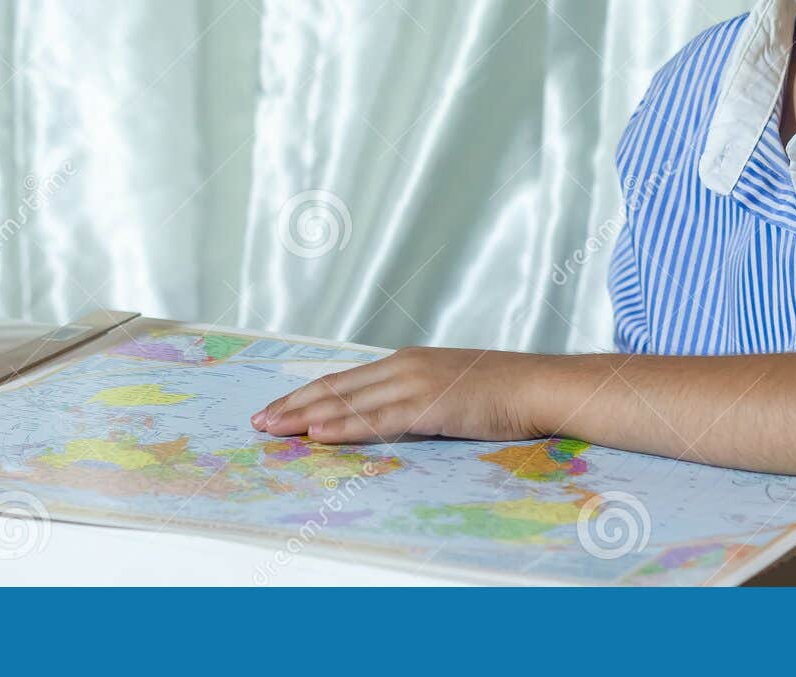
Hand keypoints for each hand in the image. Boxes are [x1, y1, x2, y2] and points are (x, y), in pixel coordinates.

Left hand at [249, 346, 549, 443]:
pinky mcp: (428, 405)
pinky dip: (342, 427)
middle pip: (336, 387)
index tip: (277, 407)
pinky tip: (317, 434)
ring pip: (348, 402)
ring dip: (305, 416)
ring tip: (273, 429)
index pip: (345, 380)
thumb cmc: (500, 393)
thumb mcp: (448, 388)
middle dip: (293, 405)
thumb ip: (416, 398)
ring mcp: (414, 383)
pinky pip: (376, 420)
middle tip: (259, 421)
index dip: (307, 394)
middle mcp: (403, 366)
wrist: (537, 387)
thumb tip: (389, 416)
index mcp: (406, 362)